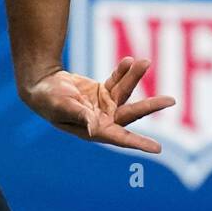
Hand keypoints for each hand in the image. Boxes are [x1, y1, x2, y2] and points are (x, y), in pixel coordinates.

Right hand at [22, 56, 175, 152]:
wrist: (41, 84)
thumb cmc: (47, 99)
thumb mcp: (61, 106)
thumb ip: (78, 115)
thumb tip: (93, 128)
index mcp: (93, 130)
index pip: (119, 138)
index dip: (138, 143)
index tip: (157, 149)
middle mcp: (103, 120)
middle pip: (131, 113)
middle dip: (150, 106)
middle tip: (170, 100)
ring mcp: (104, 105)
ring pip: (125, 92)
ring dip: (135, 77)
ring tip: (143, 62)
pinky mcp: (104, 92)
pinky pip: (118, 80)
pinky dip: (123, 71)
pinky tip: (129, 61)